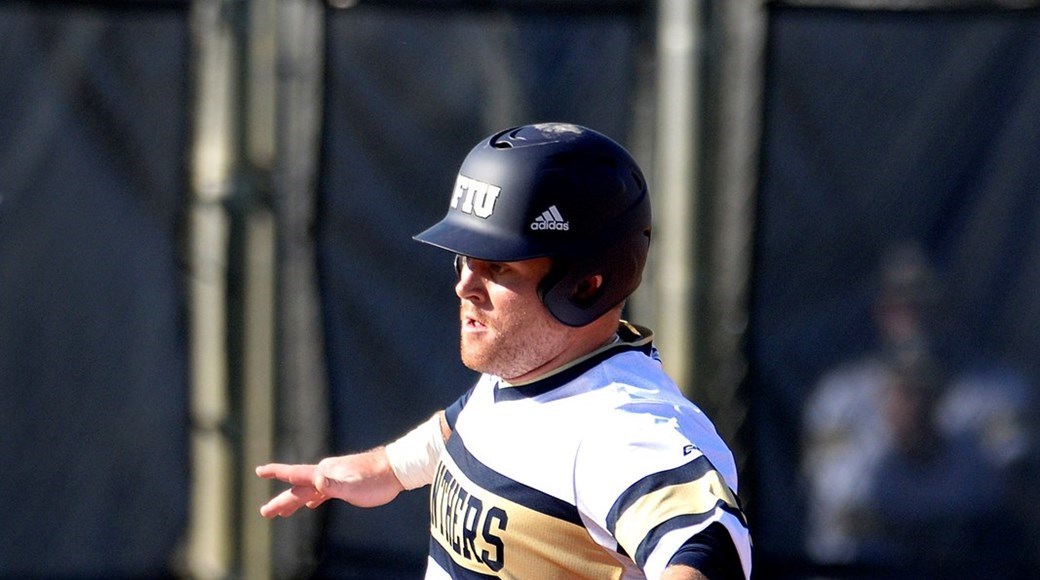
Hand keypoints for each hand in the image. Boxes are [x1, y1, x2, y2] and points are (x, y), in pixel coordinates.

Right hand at [256, 448, 404, 517]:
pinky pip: (322, 492)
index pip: (295, 474)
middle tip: (265, 512)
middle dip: (282, 500)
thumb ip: (332, 485)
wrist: (397, 469)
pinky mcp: (344, 483)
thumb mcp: (352, 486)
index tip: (259, 471)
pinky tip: (310, 504)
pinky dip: (313, 499)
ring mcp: (335, 478)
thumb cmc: (376, 479)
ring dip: (295, 502)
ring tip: (281, 512)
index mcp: (324, 473)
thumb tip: (315, 482)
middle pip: (299, 488)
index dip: (276, 473)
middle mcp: (326, 473)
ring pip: (309, 491)